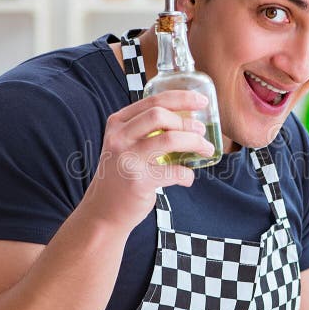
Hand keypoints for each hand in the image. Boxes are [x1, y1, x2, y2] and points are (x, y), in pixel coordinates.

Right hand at [84, 90, 213, 231]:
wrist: (102, 211)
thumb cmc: (121, 175)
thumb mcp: (124, 145)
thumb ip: (145, 130)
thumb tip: (188, 121)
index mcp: (118, 123)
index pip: (153, 101)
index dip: (182, 98)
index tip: (202, 101)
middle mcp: (120, 137)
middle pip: (160, 115)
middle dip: (187, 122)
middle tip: (201, 130)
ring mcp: (127, 159)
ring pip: (169, 139)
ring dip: (194, 142)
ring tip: (205, 149)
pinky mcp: (138, 182)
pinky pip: (174, 172)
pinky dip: (187, 174)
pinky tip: (187, 178)